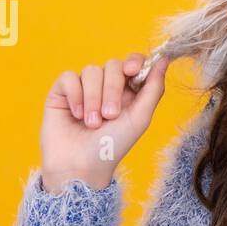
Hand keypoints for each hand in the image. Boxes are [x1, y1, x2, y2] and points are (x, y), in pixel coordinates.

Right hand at [39, 52, 170, 192]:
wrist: (80, 166)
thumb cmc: (112, 146)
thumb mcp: (140, 118)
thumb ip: (153, 88)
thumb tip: (164, 59)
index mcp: (129, 92)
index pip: (134, 62)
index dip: (134, 61)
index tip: (132, 71)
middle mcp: (107, 87)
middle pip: (113, 65)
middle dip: (112, 90)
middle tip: (110, 116)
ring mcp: (84, 88)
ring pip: (91, 71)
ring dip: (93, 98)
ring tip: (92, 123)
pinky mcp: (62, 92)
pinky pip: (69, 77)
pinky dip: (75, 95)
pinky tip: (76, 115)